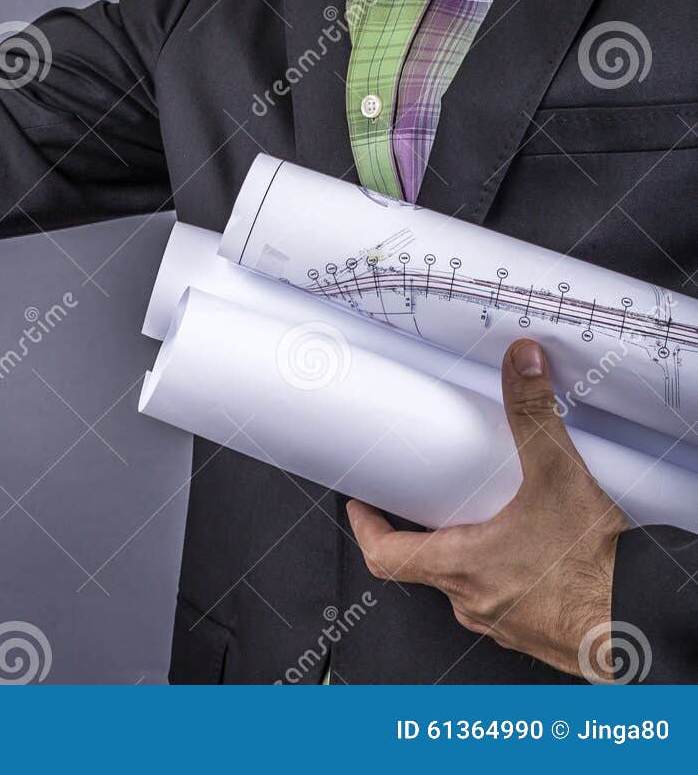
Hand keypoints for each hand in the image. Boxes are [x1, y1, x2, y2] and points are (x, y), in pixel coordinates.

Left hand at [347, 338, 627, 678]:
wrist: (638, 624)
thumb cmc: (595, 573)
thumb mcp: (556, 474)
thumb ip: (533, 413)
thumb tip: (520, 365)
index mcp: (463, 565)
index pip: (386, 556)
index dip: (366, 528)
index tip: (359, 507)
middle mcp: (476, 601)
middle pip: (425, 567)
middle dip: (422, 531)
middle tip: (423, 501)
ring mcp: (504, 623)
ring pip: (465, 586)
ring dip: (466, 553)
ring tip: (481, 520)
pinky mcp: (535, 632)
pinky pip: (503, 600)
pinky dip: (504, 574)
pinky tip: (529, 552)